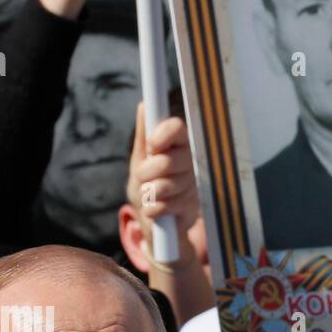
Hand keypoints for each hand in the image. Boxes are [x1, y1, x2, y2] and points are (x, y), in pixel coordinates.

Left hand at [128, 102, 201, 260]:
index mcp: (177, 146)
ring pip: (166, 185)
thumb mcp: (139, 160)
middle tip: (143, 176)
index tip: (152, 144)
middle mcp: (189, 163)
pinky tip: (155, 211)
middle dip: (149, 171)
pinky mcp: (191, 208)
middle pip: (171, 159)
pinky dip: (153, 210)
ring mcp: (192, 185)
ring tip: (150, 195)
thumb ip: (143, 136)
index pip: (178, 129)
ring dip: (149, 193)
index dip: (163, 135)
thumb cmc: (146, 188)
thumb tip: (144, 105)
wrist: (153, 226)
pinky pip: (166, 206)